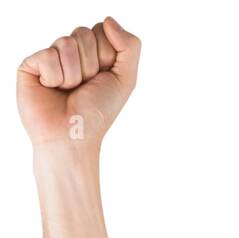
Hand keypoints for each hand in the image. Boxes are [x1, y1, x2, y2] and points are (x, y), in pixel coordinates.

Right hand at [17, 16, 140, 148]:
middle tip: (83, 88)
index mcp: (92, 54)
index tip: (101, 79)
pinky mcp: (30, 65)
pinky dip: (55, 78)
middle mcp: (70, 53)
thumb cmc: (96, 114)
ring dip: (73, 74)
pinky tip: (51, 90)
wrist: (73, 139)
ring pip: (66, 43)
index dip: (106, 56)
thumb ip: (130, 47)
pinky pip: (48, 55)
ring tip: (67, 91)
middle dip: (89, 65)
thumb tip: (109, 19)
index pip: (101, 30)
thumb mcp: (125, 80)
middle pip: (83, 33)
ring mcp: (49, 57)